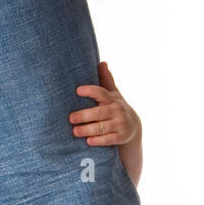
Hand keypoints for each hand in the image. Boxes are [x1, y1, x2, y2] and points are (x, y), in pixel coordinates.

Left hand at [68, 60, 142, 185]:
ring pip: (102, 127)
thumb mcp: (113, 93)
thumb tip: (102, 62)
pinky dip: (98, 140)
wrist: (133, 126)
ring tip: (75, 131)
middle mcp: (116, 110)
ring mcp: (119, 124)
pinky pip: (108, 139)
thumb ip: (106, 80)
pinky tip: (88, 141)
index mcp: (112, 98)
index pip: (101, 92)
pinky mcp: (120, 137)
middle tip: (70, 118)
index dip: (90, 91)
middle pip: (99, 112)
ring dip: (88, 130)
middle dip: (84, 115)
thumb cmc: (116, 107)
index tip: (77, 90)